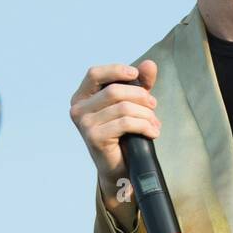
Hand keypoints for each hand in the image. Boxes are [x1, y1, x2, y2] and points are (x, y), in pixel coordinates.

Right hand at [70, 60, 159, 224]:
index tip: (136, 74)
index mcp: (81, 97)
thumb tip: (149, 64)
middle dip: (140, 96)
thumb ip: (139, 83)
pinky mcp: (94, 137)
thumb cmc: (124, 134)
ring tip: (155, 124)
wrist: (119, 168)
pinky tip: (153, 132)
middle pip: (114, 91)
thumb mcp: (132, 104)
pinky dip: (145, 125)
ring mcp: (84, 124)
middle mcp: (78, 109)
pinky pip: (125, 123)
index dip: (116, 70)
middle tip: (154, 106)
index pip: (94, 74)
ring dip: (146, 114)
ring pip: (123, 107)